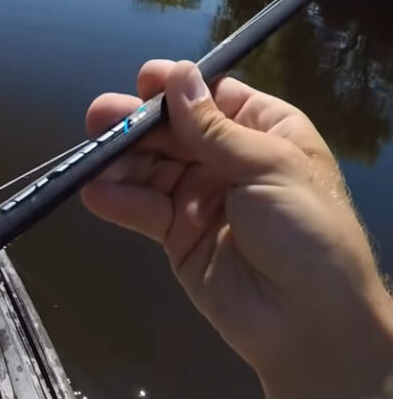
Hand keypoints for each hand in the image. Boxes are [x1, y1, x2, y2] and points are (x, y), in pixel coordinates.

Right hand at [81, 60, 391, 377]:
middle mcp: (231, 162)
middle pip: (174, 132)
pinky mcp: (178, 236)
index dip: (178, 88)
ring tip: (91, 158)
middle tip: (99, 117)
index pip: (214, 98)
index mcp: (266, 134)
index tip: (144, 80)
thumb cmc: (305, 232)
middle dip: (138, 124)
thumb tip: (176, 76)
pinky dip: (119, 201)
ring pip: (152, 169)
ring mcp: (202, 200)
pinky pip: (144, 210)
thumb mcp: (267, 167)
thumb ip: (212, 128)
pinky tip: (95, 192)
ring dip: (121, 161)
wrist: (307, 322)